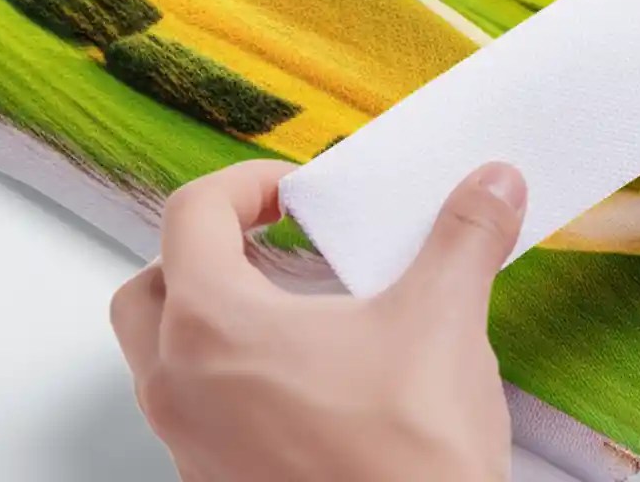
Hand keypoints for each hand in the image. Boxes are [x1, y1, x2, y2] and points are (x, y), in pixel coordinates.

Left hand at [110, 160, 527, 481]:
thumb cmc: (407, 458)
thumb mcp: (442, 319)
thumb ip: (464, 235)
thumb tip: (491, 185)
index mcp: (215, 326)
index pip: (191, 216)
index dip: (245, 185)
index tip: (293, 192)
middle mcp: (181, 387)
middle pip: (148, 290)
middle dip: (203, 254)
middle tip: (268, 246)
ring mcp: (192, 446)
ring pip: (163, 360)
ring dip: (213, 321)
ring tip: (295, 316)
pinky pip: (197, 414)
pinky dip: (231, 381)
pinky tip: (308, 385)